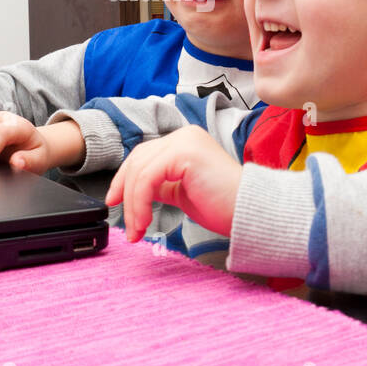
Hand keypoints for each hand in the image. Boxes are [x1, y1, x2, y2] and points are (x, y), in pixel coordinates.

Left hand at [105, 126, 242, 242]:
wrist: (251, 214)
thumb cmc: (225, 206)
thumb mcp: (183, 192)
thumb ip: (162, 185)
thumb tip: (136, 191)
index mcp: (185, 141)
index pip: (144, 155)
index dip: (125, 179)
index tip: (115, 202)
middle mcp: (184, 135)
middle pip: (138, 160)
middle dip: (125, 193)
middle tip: (126, 224)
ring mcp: (184, 141)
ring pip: (139, 171)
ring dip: (133, 205)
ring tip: (137, 230)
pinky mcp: (184, 153)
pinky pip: (147, 178)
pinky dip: (139, 202)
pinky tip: (144, 222)